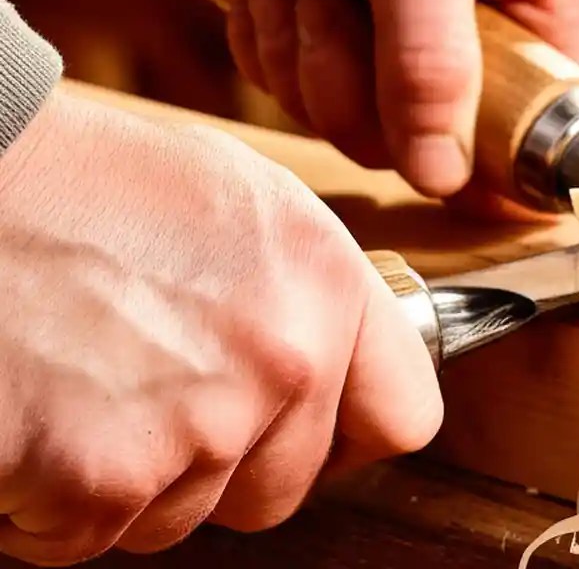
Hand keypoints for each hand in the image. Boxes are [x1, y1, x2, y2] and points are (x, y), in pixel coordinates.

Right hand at [0, 89, 440, 565]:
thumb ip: (301, 294)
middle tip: (143, 395)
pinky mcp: (103, 477)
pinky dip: (42, 504)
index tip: (307, 433)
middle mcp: (284, 356)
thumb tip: (330, 366)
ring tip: (73, 382)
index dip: (346, 435)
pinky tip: (25, 413)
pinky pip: (84, 538)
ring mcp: (201, 423)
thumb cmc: (75, 182)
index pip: (403, 415)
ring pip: (180, 518)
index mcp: (324, 282)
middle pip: (280, 488)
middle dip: (215, 467)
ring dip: (125, 481)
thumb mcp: (232, 202)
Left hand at [226, 0, 578, 200]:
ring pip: (378, 127)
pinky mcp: (378, 39)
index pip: (561, 136)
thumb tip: (442, 179)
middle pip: (451, 146)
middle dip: (361, 97)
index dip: (494, 166)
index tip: (418, 144)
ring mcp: (442, 42)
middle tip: (323, 17)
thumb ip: (429, 61)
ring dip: (310, 71)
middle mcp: (512, 35)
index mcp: (562, 8)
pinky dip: (285, 57)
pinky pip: (330, 95)